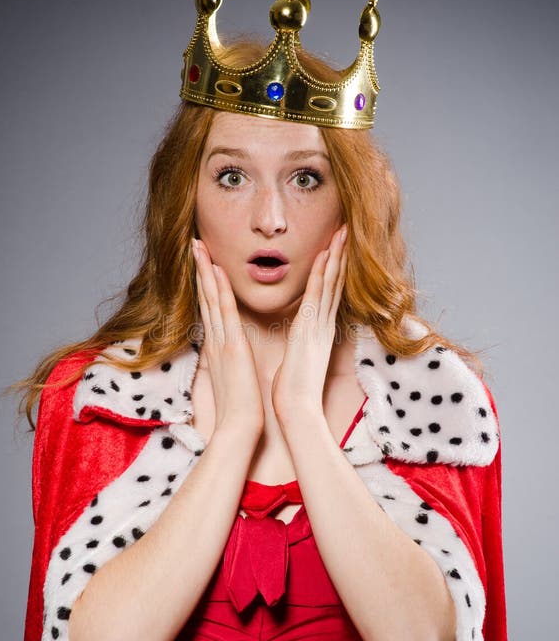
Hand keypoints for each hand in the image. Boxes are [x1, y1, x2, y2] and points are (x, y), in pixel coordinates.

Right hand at [192, 238, 264, 436]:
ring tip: (198, 246)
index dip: (205, 285)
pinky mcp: (231, 346)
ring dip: (204, 271)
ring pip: (211, 299)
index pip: (211, 309)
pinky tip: (214, 269)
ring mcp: (221, 342)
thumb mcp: (236, 379)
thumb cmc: (241, 409)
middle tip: (194, 243)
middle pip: (205, 298)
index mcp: (219, 347)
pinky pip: (224, 311)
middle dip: (200, 270)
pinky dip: (218, 290)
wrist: (241, 428)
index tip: (203, 263)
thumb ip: (232, 364)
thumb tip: (233, 356)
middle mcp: (216, 340)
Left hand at [271, 223, 347, 422]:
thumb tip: (301, 343)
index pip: (328, 294)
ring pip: (329, 284)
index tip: (337, 249)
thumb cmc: (295, 391)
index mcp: (319, 332)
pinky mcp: (309, 330)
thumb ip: (302, 348)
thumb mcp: (299, 362)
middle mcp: (323, 325)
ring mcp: (318, 326)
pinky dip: (322, 274)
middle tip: (345, 231)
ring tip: (341, 232)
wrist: (298, 410)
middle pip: (334, 283)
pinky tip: (325, 255)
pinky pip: (316, 295)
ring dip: (335, 257)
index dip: (334, 270)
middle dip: (340, 256)